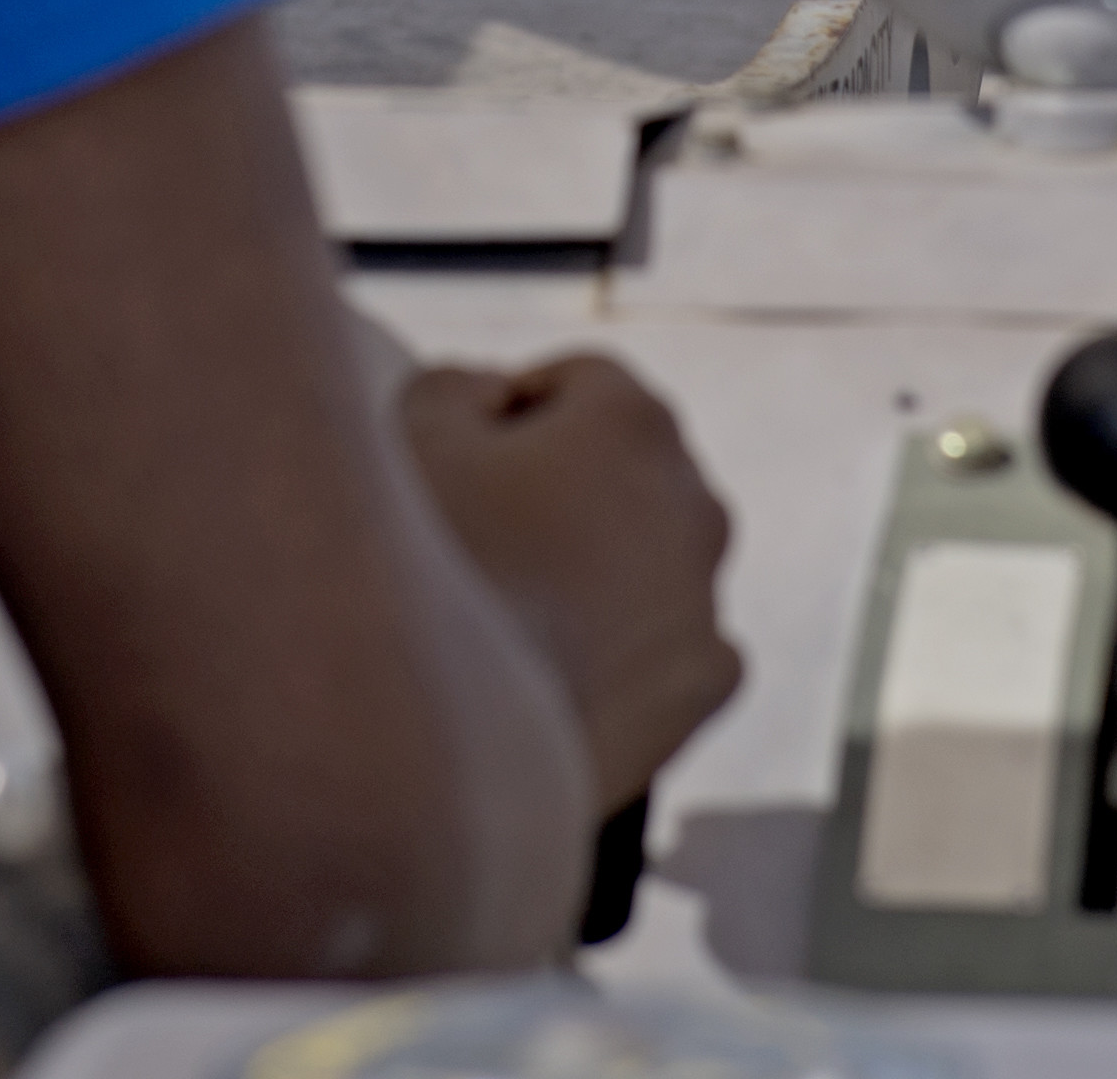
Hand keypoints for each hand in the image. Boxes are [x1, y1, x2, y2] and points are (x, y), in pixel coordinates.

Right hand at [393, 351, 742, 813]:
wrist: (439, 732)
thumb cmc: (426, 564)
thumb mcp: (411, 431)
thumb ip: (458, 384)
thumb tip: (490, 398)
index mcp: (632, 423)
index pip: (580, 383)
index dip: (515, 413)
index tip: (467, 458)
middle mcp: (693, 501)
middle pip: (629, 468)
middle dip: (569, 485)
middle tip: (486, 532)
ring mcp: (705, 598)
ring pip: (656, 555)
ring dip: (602, 563)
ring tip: (516, 606)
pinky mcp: (703, 684)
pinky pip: (673, 642)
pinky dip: (631, 647)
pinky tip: (562, 664)